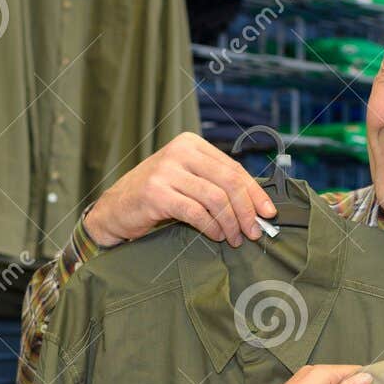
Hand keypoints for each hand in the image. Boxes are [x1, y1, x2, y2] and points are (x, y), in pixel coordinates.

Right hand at [84, 132, 277, 247]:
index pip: (233, 168)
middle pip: (228, 181)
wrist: (114, 209)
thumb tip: (255, 205)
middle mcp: (179, 152)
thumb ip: (214, 184)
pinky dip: (211, 227)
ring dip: (231, 222)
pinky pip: (196, 212)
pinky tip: (216, 236)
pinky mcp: (156, 193)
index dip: (255, 192)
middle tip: (254, 231)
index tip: (268, 213)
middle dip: (246, 210)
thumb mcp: (186, 180)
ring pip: (215, 198)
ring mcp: (166, 171)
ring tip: (236, 238)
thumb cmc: (155, 197)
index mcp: (191, 144)